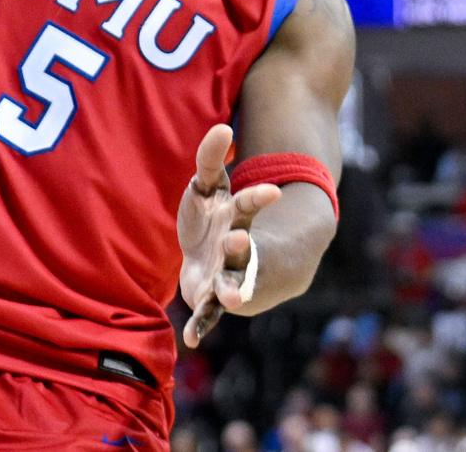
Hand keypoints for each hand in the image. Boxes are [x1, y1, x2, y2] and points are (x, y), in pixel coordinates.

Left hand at [177, 124, 278, 346]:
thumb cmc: (218, 215)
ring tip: (230, 299)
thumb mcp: (211, 184)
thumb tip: (220, 126)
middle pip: (242, 249)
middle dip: (241, 246)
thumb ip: (210, 156)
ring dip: (231, 291)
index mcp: (237, 218)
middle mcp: (237, 250)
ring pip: (232, 285)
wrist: (226, 257)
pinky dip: (201, 325)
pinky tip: (191, 340)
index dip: (258, 197)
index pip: (249, 205)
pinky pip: (209, 314)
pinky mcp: (212, 297)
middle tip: (239, 239)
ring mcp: (227, 275)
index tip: (274, 191)